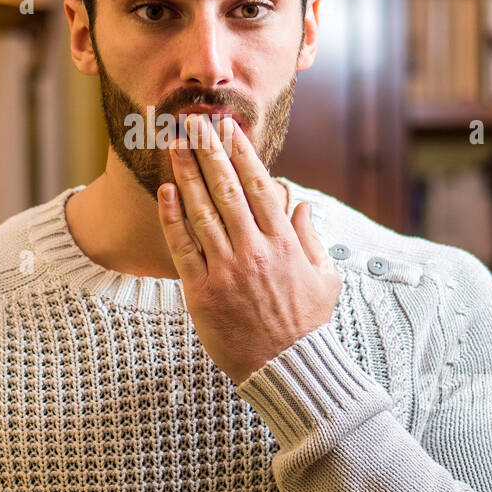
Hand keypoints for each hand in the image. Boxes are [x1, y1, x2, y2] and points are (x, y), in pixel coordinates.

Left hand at [157, 113, 342, 384]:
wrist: (287, 369)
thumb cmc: (307, 325)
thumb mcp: (325, 278)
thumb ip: (312, 238)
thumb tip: (300, 204)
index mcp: (284, 242)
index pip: (259, 186)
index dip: (241, 153)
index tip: (227, 128)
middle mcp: (254, 250)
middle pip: (226, 189)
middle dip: (208, 152)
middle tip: (193, 122)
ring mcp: (227, 270)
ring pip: (202, 211)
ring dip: (186, 173)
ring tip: (174, 144)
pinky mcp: (202, 292)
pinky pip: (183, 247)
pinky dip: (173, 218)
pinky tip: (166, 191)